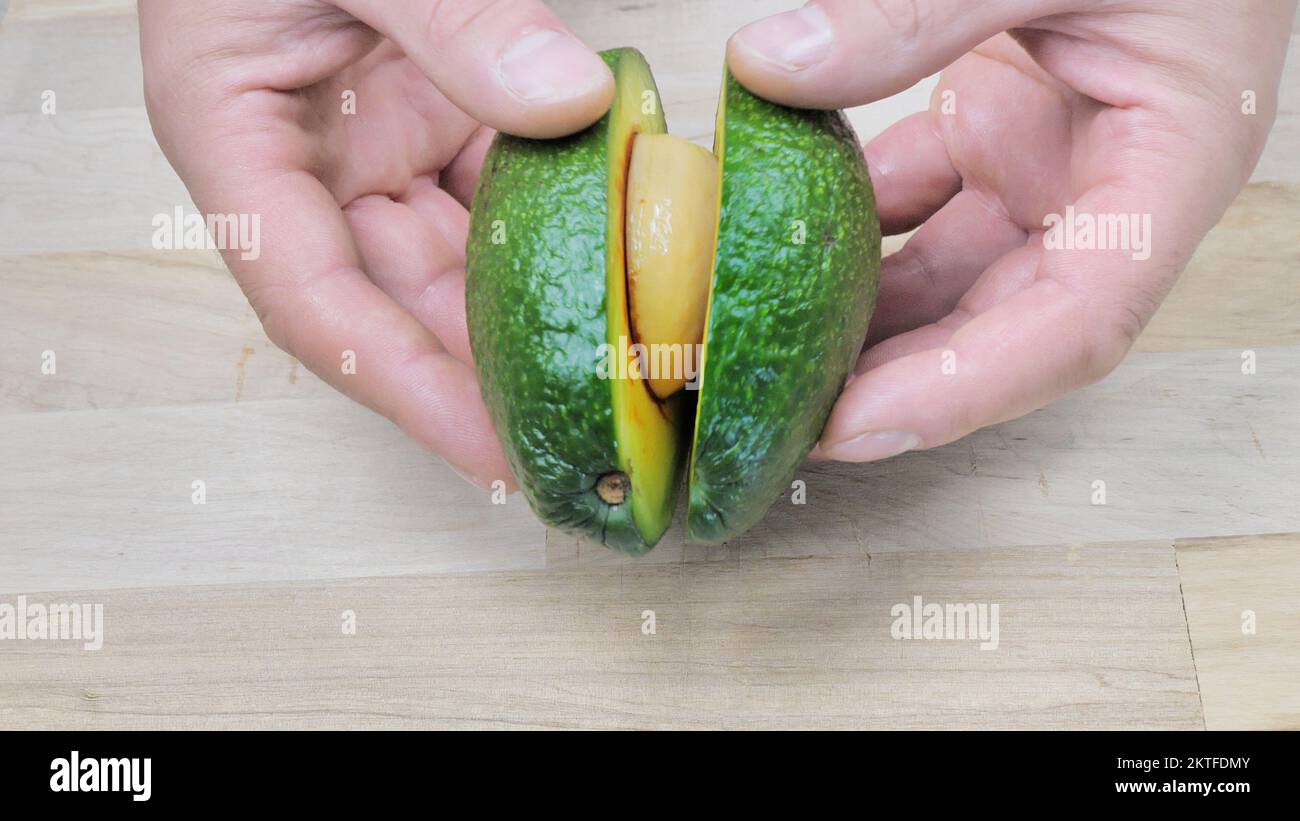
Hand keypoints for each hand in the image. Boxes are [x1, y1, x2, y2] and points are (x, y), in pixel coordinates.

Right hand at [140, 0, 614, 487]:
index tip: (488, 452)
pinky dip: (561, 233)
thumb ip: (451, 14)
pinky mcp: (439, 115)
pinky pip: (502, 197)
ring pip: (455, 261)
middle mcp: (306, 159)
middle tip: (580, 444)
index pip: (312, 299)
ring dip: (531, 321)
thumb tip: (571, 100)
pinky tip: (623, 277)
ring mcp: (377, 142)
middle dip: (482, 379)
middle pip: (395, 302)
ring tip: (614, 387)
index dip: (401, 387)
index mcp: (235, 136)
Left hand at [728, 0, 1294, 461]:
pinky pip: (919, 204)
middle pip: (1001, 327)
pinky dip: (855, 227)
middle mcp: (1108, 189)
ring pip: (951, 278)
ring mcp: (1048, 165)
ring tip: (773, 349)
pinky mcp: (999, 132)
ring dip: (867, 319)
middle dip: (896, 382)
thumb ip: (916, 10)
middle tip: (784, 414)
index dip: (964, 390)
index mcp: (1169, 166)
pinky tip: (788, 237)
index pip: (1076, 324)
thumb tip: (775, 68)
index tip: (856, 426)